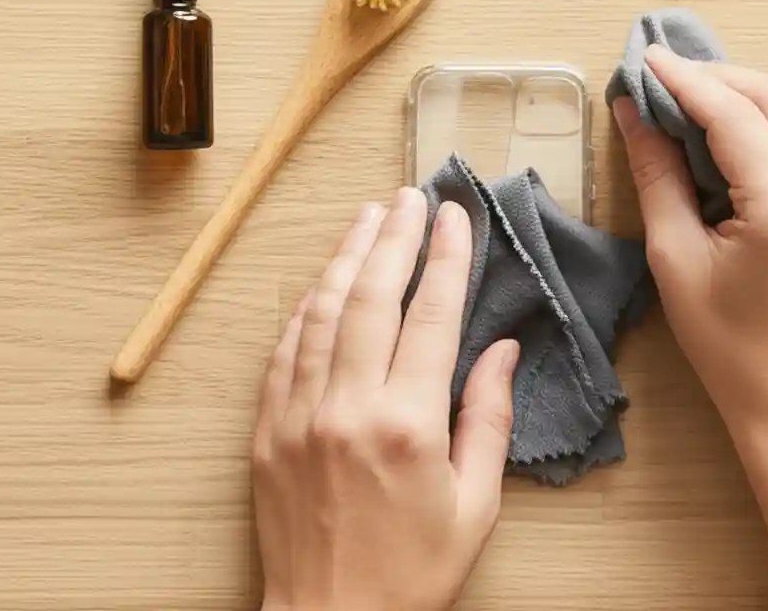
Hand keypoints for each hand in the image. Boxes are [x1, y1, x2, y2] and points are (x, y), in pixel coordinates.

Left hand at [252, 188, 520, 610]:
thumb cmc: (412, 574)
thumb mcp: (475, 506)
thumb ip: (487, 420)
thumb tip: (499, 350)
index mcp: (408, 424)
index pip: (430, 315)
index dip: (445, 257)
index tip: (453, 215)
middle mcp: (348, 407)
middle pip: (371, 296)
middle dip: (393, 237)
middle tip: (409, 195)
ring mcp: (299, 415)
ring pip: (322, 312)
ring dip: (346, 257)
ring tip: (367, 217)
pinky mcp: (267, 430)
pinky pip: (284, 350)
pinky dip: (306, 307)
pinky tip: (323, 282)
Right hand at [613, 45, 767, 428]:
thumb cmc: (727, 345)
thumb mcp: (675, 260)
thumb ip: (656, 177)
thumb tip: (634, 114)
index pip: (734, 115)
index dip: (685, 80)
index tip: (645, 59)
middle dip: (717, 76)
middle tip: (663, 76)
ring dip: (742, 94)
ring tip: (686, 98)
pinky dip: (763, 123)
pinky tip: (723, 132)